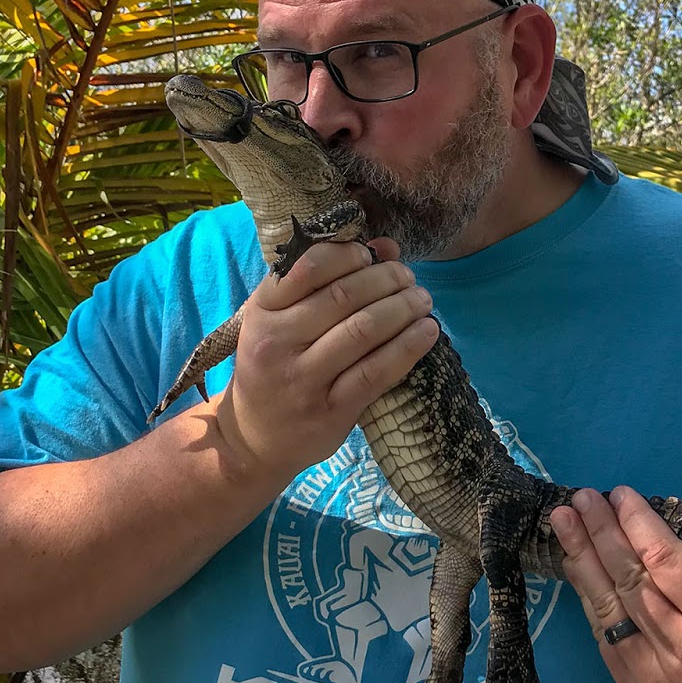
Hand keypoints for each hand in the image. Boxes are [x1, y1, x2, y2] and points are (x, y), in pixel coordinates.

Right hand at [212, 237, 438, 481]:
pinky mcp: (331, 410)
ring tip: (422, 300)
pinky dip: (409, 347)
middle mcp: (277, 342)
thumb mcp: (280, 320)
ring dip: (404, 308)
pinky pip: (378, 372)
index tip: (371, 256)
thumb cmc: (274, 365)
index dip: (349, 255)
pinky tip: (427, 332)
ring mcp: (304, 379)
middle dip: (387, 279)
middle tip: (408, 278)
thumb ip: (323, 282)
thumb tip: (385, 246)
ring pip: (364, 331)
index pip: (309, 268)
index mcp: (263, 311)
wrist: (254, 436)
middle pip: (345, 297)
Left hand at [548, 462, 681, 682]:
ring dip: (582, 563)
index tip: (620, 492)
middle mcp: (681, 655)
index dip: (638, 524)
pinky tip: (579, 569)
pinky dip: (592, 601)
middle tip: (580, 498)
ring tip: (563, 523)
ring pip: (607, 611)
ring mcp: (654, 681)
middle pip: (628, 583)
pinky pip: (606, 640)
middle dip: (599, 535)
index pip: (666, 563)